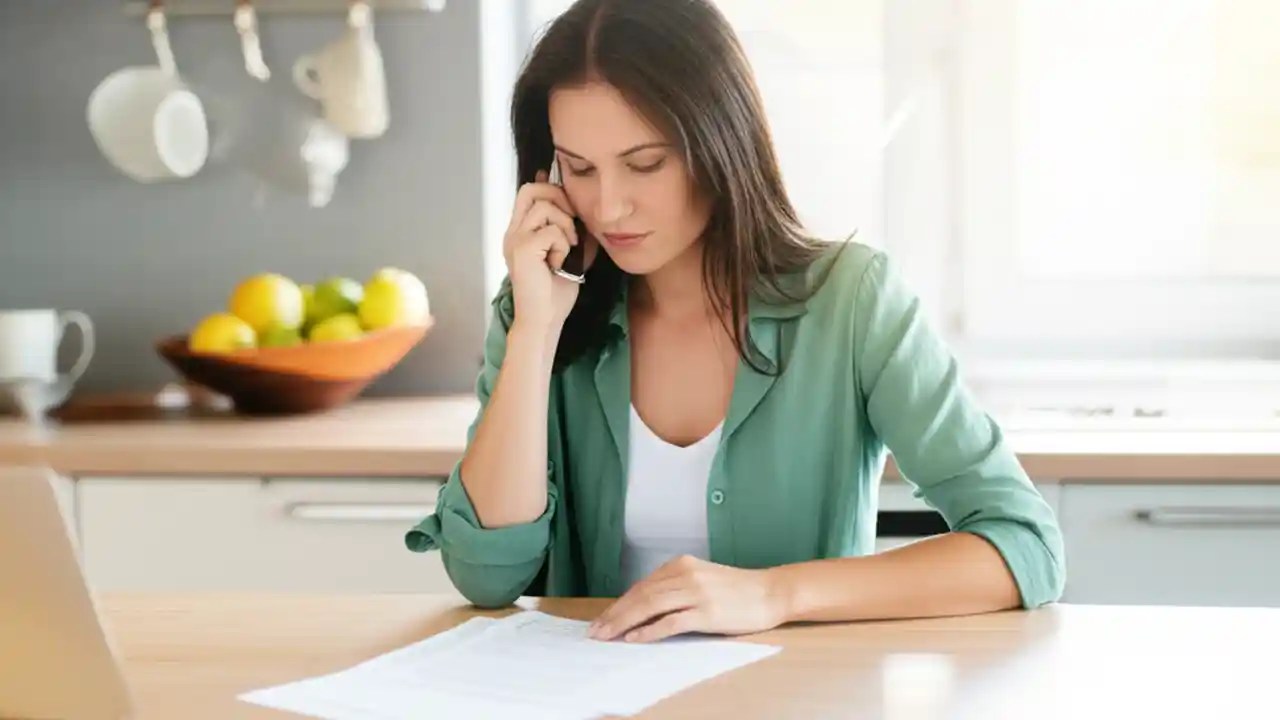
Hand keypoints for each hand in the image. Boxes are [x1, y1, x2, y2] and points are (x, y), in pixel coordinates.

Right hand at [503, 171, 596, 331]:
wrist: (544, 320)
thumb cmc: (554, 294)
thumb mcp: (569, 255)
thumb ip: (572, 233)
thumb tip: (587, 213)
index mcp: (521, 232)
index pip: (529, 192)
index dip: (551, 190)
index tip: (570, 207)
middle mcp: (513, 232)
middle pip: (531, 190)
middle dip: (559, 199)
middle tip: (572, 224)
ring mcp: (515, 239)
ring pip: (545, 207)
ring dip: (565, 226)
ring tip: (566, 250)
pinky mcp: (523, 249)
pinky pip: (551, 232)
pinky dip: (562, 246)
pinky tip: (558, 264)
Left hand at [588, 555, 786, 642]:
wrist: (771, 592)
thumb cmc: (737, 590)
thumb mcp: (702, 579)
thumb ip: (675, 587)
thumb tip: (643, 607)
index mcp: (681, 564)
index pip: (641, 586)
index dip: (619, 604)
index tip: (602, 619)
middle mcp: (686, 574)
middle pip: (641, 595)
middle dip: (615, 614)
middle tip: (596, 631)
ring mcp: (697, 593)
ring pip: (650, 606)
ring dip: (625, 622)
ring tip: (608, 636)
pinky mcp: (707, 612)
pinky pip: (671, 621)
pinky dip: (650, 630)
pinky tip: (635, 638)